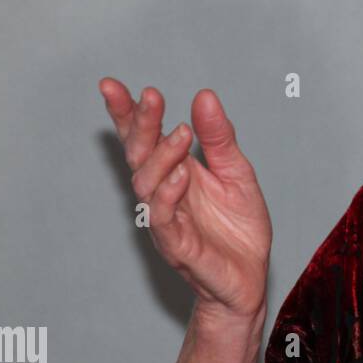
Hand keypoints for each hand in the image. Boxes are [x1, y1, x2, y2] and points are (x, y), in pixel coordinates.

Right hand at [101, 78, 271, 322]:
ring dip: (161, 156)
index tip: (111, 85)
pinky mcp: (177, 245)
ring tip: (181, 133)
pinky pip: (163, 218)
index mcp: (175, 172)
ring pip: (147, 184)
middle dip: (140, 124)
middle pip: (139, 155)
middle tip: (150, 96)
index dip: (127, 113)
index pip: (144, 138)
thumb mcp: (237, 172)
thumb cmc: (238, 227)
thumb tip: (204, 95)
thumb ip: (220, 138)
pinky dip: (170, 194)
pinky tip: (182, 174)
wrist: (251, 276)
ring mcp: (166, 219)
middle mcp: (163, 193)